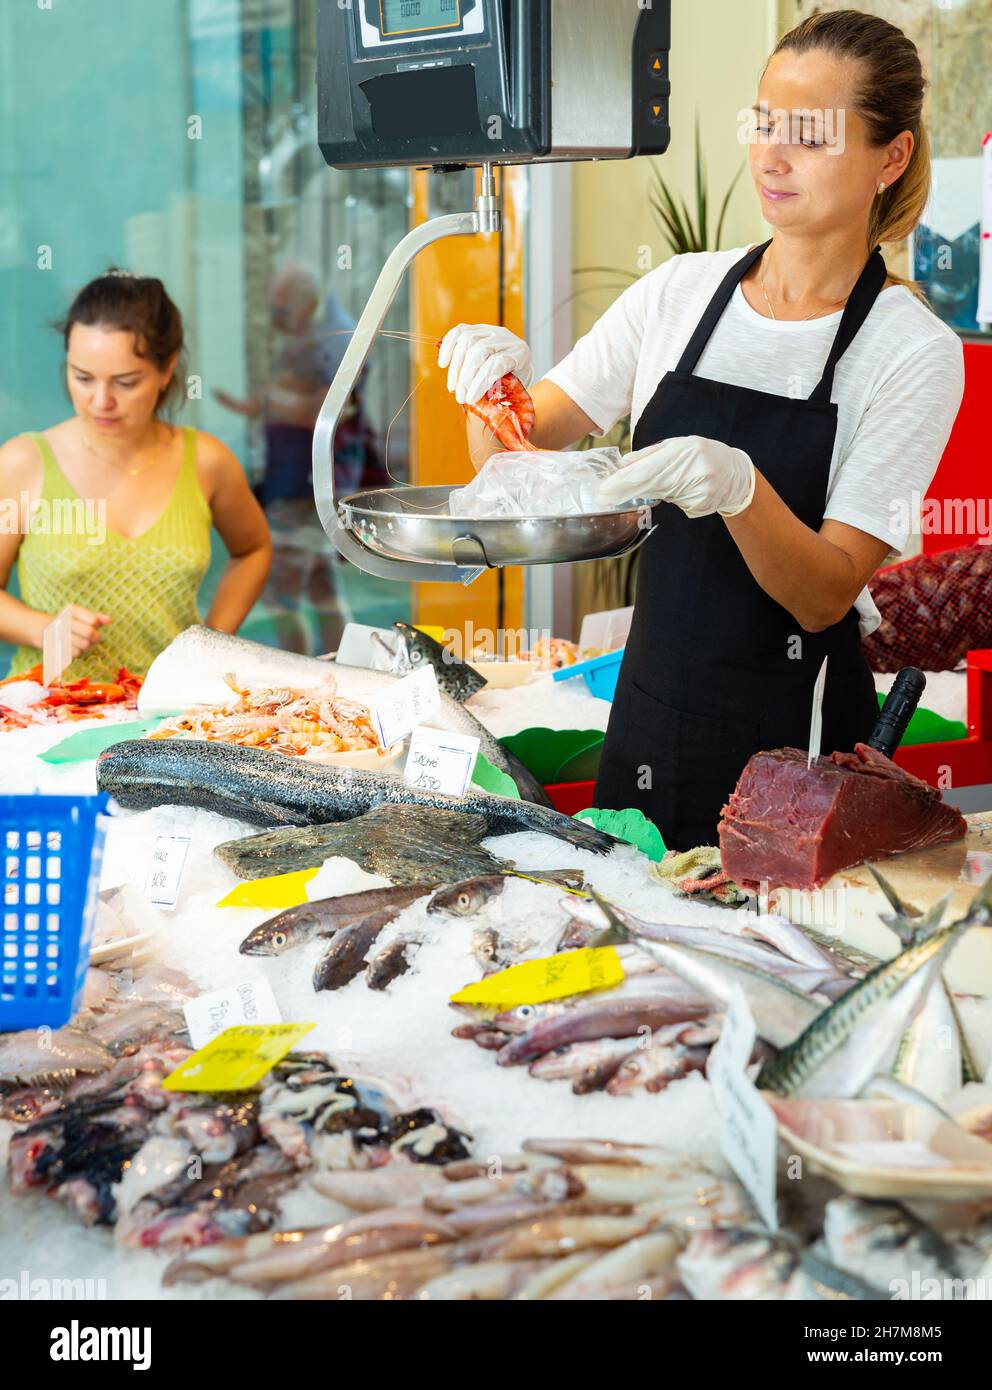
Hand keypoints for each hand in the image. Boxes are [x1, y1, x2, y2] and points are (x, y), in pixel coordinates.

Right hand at [50, 604, 112, 657]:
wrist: (45, 630)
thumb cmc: (71, 622)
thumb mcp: (82, 616)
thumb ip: (97, 617)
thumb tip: (109, 620)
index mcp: (71, 610)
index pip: (93, 620)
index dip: (96, 625)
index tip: (93, 624)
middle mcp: (63, 620)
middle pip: (89, 633)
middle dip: (95, 637)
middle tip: (94, 637)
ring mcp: (59, 634)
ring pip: (85, 644)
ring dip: (88, 645)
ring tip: (83, 641)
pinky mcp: (57, 647)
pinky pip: (77, 653)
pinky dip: (79, 651)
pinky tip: (74, 646)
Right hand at [437, 324, 533, 404]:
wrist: (515, 366)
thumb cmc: (513, 383)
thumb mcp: (512, 390)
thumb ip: (498, 393)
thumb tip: (478, 405)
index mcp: (519, 353)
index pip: (497, 363)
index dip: (481, 382)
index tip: (470, 399)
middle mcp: (506, 337)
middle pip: (480, 351)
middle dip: (466, 376)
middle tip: (460, 396)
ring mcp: (490, 330)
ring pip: (467, 340)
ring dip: (456, 366)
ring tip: (453, 387)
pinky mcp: (476, 328)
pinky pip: (458, 331)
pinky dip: (448, 347)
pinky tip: (443, 364)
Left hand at [596, 435, 755, 517]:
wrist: (736, 473)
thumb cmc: (702, 454)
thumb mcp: (678, 445)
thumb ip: (650, 455)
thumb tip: (623, 464)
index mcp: (685, 452)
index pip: (646, 471)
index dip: (622, 482)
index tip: (604, 489)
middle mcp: (692, 473)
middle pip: (648, 486)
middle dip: (624, 491)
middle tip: (604, 496)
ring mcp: (697, 493)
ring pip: (662, 495)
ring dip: (658, 490)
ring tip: (679, 478)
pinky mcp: (699, 507)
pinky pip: (675, 504)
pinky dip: (674, 497)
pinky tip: (688, 487)